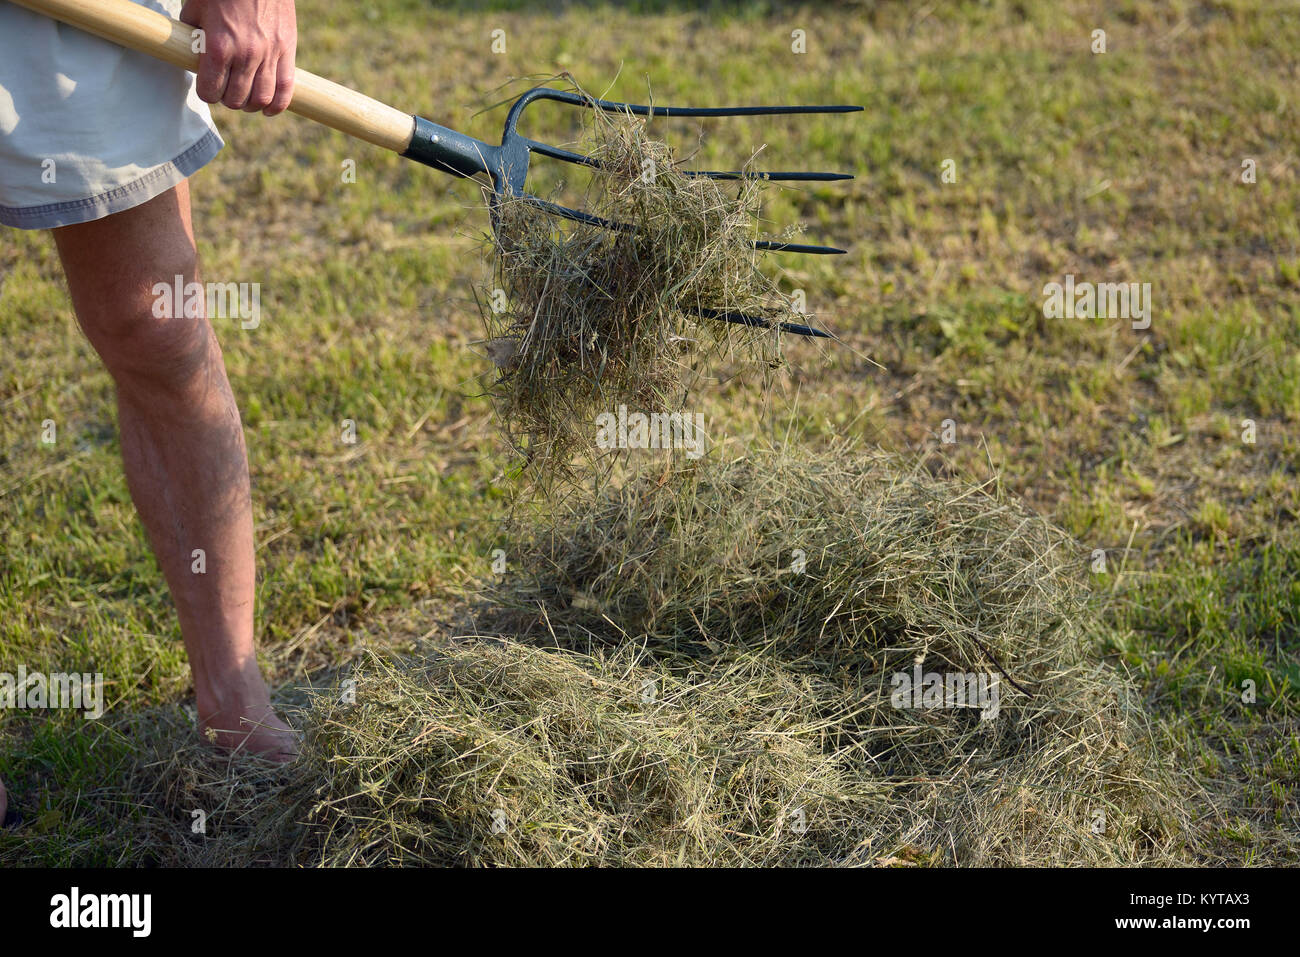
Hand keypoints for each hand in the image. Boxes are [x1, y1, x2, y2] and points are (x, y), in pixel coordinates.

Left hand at [180, 0, 296, 115]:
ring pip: (261, 99)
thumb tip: (192, 51)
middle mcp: (245, 55)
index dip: (207, 92)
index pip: (211, 91)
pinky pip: (285, 90)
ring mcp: (269, 55)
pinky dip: (277, 105)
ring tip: (247, 98)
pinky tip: (268, 108)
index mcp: (219, 46)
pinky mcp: (287, 51)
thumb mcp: (197, 7)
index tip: (208, 87)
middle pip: (236, 99)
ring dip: (251, 104)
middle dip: (228, 99)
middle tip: (227, 90)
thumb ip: (194, 34)